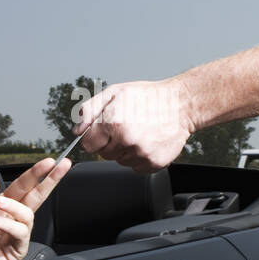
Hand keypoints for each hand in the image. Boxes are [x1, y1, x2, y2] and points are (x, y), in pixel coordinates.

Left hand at [0, 157, 71, 259]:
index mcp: (1, 205)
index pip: (23, 185)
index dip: (35, 173)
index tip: (49, 162)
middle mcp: (11, 218)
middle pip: (36, 196)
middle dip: (50, 180)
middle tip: (61, 165)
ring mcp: (15, 234)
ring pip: (27, 214)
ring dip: (14, 206)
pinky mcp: (16, 249)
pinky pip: (20, 233)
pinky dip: (9, 225)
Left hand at [75, 79, 191, 171]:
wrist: (180, 105)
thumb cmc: (148, 97)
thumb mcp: (114, 93)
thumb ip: (90, 110)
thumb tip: (77, 130)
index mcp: (114, 123)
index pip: (88, 145)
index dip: (94, 137)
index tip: (102, 131)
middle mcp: (127, 141)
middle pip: (103, 154)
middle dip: (110, 142)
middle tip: (125, 127)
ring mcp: (141, 154)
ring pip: (120, 160)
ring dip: (125, 150)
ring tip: (139, 132)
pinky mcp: (153, 163)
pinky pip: (135, 166)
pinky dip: (139, 157)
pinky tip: (147, 141)